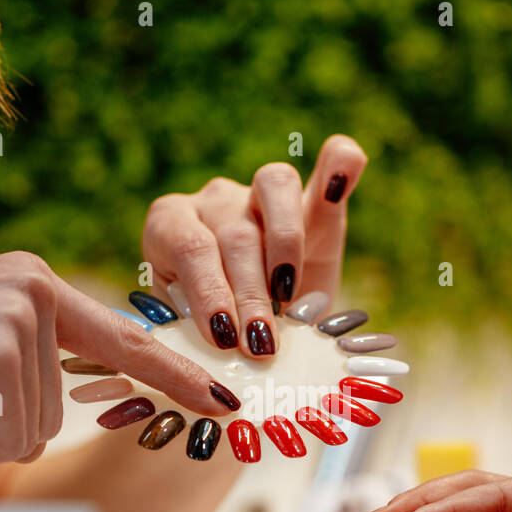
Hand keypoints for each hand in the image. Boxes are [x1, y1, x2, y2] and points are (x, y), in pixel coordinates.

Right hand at [0, 251, 227, 465]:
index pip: (121, 339)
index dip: (176, 375)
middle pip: (54, 412)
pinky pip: (8, 437)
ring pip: (31, 432)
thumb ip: (6, 380)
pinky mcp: (2, 352)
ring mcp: (22, 319)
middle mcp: (36, 294)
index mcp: (29, 288)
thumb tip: (29, 436)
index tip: (222, 399)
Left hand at [141, 134, 367, 355]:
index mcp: (170, 226)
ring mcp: (260, 192)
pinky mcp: (313, 199)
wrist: (254, 331)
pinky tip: (341, 183)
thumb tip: (218, 347)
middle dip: (249, 295)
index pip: (188, 246)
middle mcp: (213, 201)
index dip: (208, 291)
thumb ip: (199, 331)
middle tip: (260, 344)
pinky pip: (330, 164)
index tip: (224, 338)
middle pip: (235, 233)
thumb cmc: (217, 333)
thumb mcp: (196, 334)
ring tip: (289, 301)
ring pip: (274, 188)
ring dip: (285, 251)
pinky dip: (339, 167)